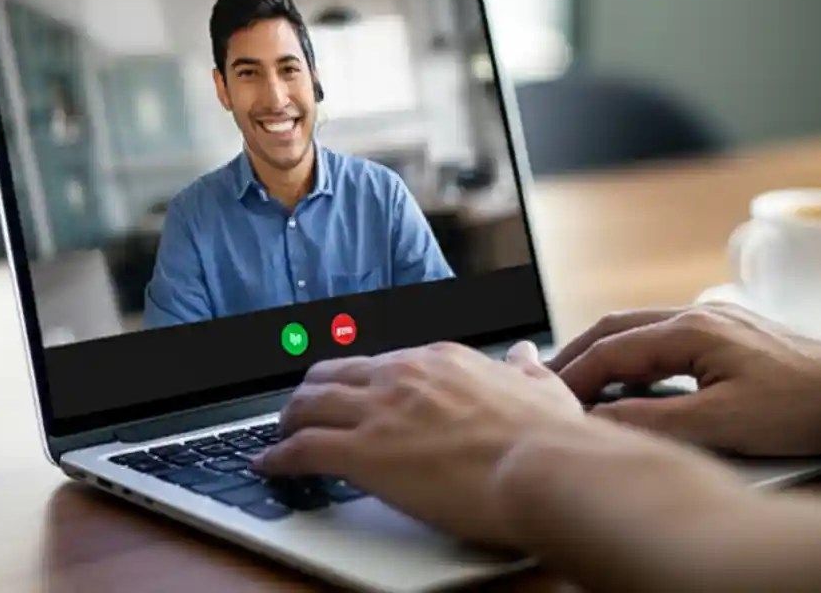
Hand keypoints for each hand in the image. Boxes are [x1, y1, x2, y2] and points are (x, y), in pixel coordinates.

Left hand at [256, 341, 584, 545]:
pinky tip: (269, 466)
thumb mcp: (543, 388)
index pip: (383, 364)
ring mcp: (380, 411)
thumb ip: (526, 368)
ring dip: (288, 421)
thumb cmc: (550, 439)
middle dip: (312, 393)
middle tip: (303, 411)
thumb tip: (524, 353)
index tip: (356, 395)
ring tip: (280, 437)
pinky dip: (278, 457)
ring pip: (308, 404)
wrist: (544, 468)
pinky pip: (302, 448)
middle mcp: (404, 375)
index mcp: (442, 360)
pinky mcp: (362, 454)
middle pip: (333, 374)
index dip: (363, 382)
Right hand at [548, 303, 820, 456]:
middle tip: (544, 384)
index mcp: (689, 330)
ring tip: (580, 383)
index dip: (570, 378)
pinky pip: (666, 337)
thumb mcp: (720, 424)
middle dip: (576, 355)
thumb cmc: (804, 408)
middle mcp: (699, 314)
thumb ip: (651, 420)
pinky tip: (636, 380)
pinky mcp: (734, 334)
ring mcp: (718, 320)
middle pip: (616, 327)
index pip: (608, 350)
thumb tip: (596, 421)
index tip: (544, 402)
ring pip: (640, 329)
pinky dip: (636, 356)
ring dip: (605, 354)